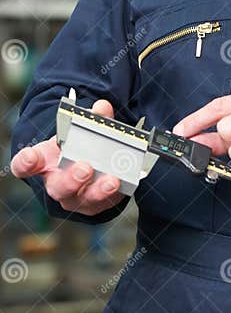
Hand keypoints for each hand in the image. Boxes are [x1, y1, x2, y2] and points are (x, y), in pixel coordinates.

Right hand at [11, 99, 124, 216]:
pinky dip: (115, 194)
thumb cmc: (79, 147)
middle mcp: (58, 184)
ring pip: (84, 200)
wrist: (93, 166)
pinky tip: (124, 183)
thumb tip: (102, 108)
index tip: (32, 157)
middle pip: (58, 188)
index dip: (26, 162)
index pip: (25, 165)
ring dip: (98, 191)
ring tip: (111, 181)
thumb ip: (92, 117)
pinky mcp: (99, 204)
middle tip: (85, 169)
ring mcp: (78, 197)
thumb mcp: (82, 129)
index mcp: (44, 163)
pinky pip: (106, 203)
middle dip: (71, 180)